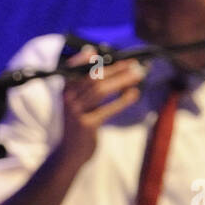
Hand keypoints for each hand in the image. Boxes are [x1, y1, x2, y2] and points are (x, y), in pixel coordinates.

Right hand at [58, 47, 146, 166]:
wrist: (70, 153)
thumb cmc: (79, 124)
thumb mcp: (79, 103)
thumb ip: (89, 86)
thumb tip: (113, 67)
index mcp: (65, 90)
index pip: (77, 68)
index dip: (88, 58)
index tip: (105, 52)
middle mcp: (68, 99)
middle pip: (94, 77)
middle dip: (116, 69)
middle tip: (134, 64)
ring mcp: (75, 112)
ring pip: (101, 90)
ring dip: (122, 80)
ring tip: (138, 75)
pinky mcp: (86, 126)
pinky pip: (107, 109)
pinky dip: (122, 100)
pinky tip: (133, 94)